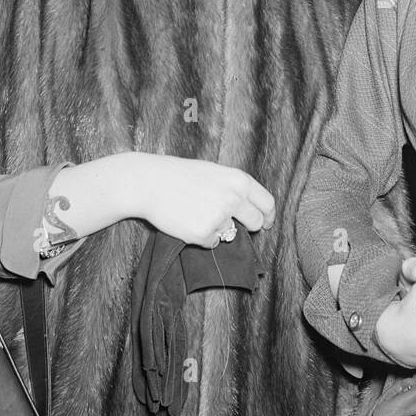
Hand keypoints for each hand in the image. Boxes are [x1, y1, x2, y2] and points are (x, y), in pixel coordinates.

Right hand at [53, 151, 273, 248]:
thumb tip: (250, 208)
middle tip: (230, 223)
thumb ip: (233, 188)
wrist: (148, 182)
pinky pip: (212, 243)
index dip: (267, 215)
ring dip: (219, 230)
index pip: (267, 203)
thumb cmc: (179, 175)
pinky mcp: (204, 234)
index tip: (265, 222)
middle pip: (256, 223)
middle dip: (248, 227)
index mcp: (239, 180)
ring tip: (197, 214)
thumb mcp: (214, 172)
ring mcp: (220, 217)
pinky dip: (202, 237)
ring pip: (231, 234)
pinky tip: (187, 221)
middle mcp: (234, 198)